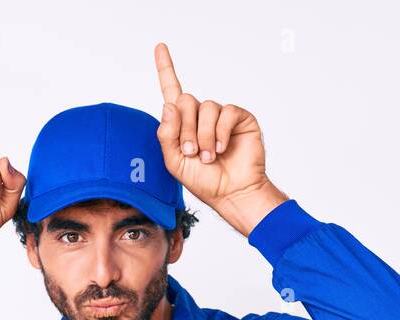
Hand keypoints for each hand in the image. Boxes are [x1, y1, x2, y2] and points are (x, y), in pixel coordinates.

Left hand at [153, 42, 287, 235]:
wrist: (231, 193)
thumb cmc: (204, 181)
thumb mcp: (174, 162)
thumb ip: (166, 135)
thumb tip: (169, 105)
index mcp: (183, 123)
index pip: (172, 91)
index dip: (165, 68)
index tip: (159, 47)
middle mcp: (201, 116)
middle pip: (185, 100)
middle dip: (185, 129)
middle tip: (191, 152)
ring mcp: (221, 116)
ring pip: (206, 107)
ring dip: (203, 135)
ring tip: (209, 156)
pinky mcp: (240, 118)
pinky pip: (226, 112)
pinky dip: (220, 131)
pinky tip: (221, 148)